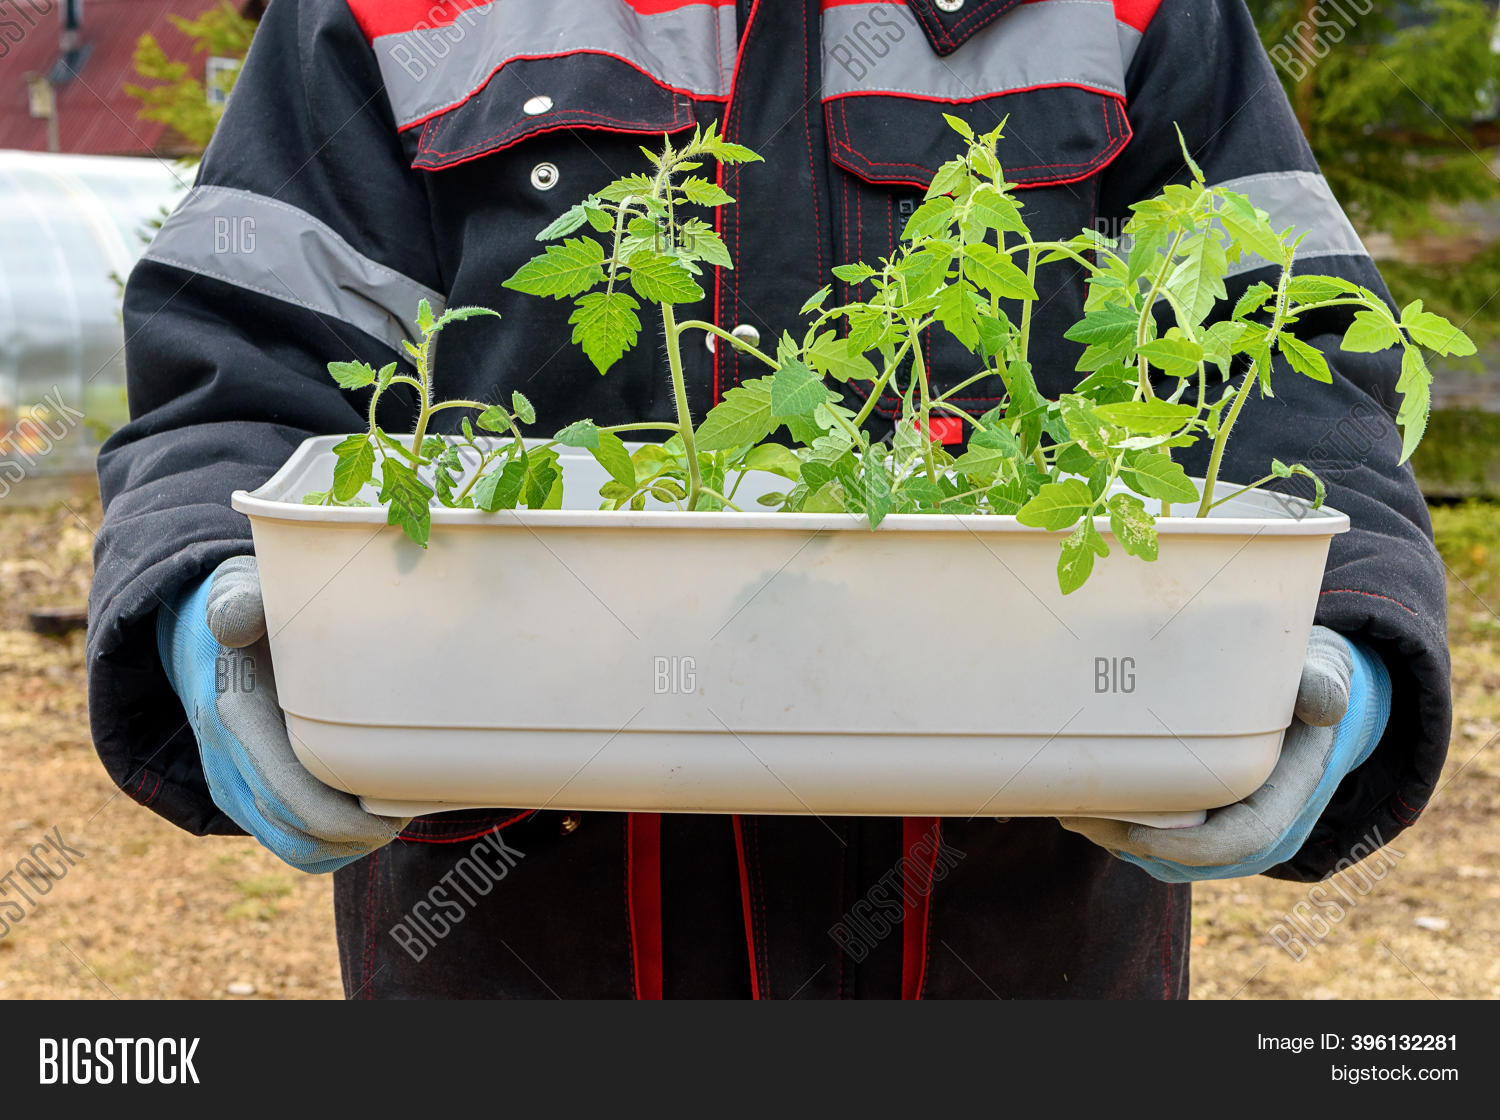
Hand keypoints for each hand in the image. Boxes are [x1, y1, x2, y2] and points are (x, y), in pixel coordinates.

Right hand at [156, 556, 408, 871]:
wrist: (194, 631)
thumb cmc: (242, 608)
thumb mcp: (238, 593)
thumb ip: (240, 604)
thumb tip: (235, 620)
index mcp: (235, 718)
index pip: (289, 793)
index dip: (343, 818)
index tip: (393, 813)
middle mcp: (226, 761)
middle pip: (294, 831)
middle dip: (354, 837)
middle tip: (405, 816)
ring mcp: (232, 782)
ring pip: (289, 845)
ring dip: (343, 848)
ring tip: (390, 821)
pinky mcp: (244, 791)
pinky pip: (284, 838)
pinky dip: (327, 845)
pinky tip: (364, 823)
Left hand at [1059, 626, 1391, 881]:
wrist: (1311, 694)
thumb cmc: (1309, 680)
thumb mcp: (1324, 675)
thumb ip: (1323, 686)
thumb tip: (1322, 702)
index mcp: (1288, 797)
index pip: (1238, 842)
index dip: (1186, 846)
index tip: (1134, 834)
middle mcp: (1260, 824)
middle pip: (1190, 857)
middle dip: (1130, 842)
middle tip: (1075, 812)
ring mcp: (1230, 826)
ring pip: (1169, 853)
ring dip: (1117, 837)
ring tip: (1067, 807)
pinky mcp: (1207, 817)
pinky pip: (1163, 836)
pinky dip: (1124, 826)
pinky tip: (1084, 800)